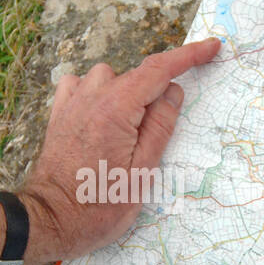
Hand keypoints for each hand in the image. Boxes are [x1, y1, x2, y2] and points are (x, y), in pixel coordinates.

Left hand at [17, 37, 221, 262]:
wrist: (51, 218)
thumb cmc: (99, 204)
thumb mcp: (143, 172)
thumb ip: (161, 126)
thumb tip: (173, 91)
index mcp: (117, 108)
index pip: (160, 69)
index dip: (190, 55)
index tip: (211, 46)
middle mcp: (92, 95)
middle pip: (138, 78)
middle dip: (154, 99)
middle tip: (150, 145)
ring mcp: (73, 100)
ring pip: (113, 80)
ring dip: (127, 98)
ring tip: (125, 140)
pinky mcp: (61, 110)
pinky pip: (86, 85)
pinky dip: (102, 95)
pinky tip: (103, 119)